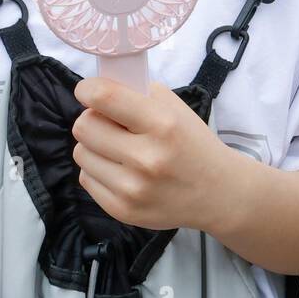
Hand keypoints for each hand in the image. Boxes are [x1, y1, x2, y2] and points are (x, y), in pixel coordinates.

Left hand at [71, 78, 243, 235]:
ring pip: (81, 153)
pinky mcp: (123, 210)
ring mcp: (133, 188)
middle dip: (92, 119)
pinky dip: (98, 170)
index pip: (104, 97)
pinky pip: (86, 179)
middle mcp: (147, 158)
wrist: (217, 193)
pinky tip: (120, 170)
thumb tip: (97, 87)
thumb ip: (138, 94)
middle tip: (108, 123)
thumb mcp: (176, 109)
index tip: (88, 91)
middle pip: (84, 126)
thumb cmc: (193, 144)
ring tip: (117, 149)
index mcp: (163, 124)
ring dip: (94, 146)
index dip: (88, 89)